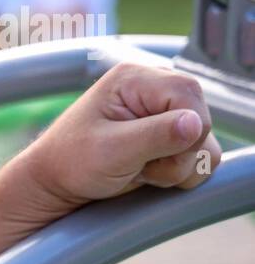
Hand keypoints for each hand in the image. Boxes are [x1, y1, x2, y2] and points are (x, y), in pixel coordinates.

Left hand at [22, 62, 222, 214]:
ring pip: (206, 145)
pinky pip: (201, 158)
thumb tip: (196, 124)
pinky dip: (179, 174)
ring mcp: (164, 115)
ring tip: (137, 168)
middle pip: (203, 121)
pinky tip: (146, 172)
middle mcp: (155, 90)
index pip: (189, 95)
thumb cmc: (71, 162)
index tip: (151, 152)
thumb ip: (155, 136)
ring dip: (177, 168)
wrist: (57, 184)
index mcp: (135, 79)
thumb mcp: (109, 150)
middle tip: (137, 164)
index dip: (183, 130)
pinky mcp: (170, 138)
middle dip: (177, 155)